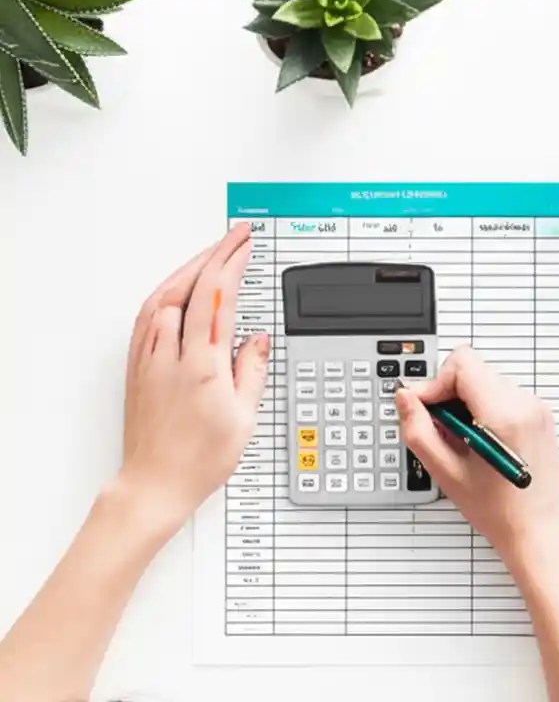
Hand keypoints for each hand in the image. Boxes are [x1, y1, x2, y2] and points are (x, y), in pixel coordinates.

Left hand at [113, 224, 269, 528]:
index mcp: (203, 365)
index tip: (246, 244)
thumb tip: (257, 340)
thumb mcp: (244, 418)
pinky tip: (173, 289)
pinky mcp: (138, 367)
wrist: (155, 484)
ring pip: (163, 296)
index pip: (217, 297)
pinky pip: (146, 316)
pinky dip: (164, 292)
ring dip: (187, 269)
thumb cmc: (199, 460)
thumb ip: (252, 371)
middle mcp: (172, 355)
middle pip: (190, 287)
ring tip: (208, 254)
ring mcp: (150, 359)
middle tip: (233, 237)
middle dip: (214, 255)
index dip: (232, 263)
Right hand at [396, 346, 558, 556]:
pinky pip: (503, 395)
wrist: (539, 530)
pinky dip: (485, 410)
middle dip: (449, 395)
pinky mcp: (540, 415)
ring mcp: (537, 408)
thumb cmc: (500, 511)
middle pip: (473, 370)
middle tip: (442, 431)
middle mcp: (526, 404)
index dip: (434, 383)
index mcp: (505, 414)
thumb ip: (419, 430)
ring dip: (467, 404)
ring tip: (464, 442)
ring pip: (486, 381)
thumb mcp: (446, 472)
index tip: (424, 408)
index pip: (462, 364)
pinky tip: (481, 442)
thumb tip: (406, 398)